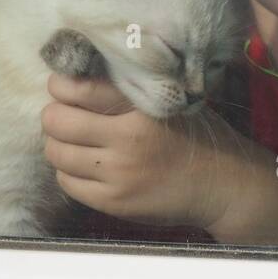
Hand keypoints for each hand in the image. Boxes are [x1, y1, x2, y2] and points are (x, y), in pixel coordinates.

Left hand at [40, 74, 239, 227]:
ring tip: (76, 143)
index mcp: (141, 108)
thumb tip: (77, 76)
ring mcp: (119, 174)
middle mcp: (128, 139)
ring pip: (56, 153)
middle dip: (55, 117)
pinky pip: (67, 183)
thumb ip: (130, 90)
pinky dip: (70, 172)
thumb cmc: (196, 137)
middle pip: (56, 121)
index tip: (65, 88)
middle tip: (66, 117)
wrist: (223, 186)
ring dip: (60, 145)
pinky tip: (88, 167)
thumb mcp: (171, 102)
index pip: (76, 88)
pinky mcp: (114, 202)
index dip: (60, 85)